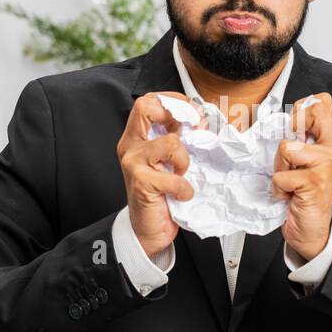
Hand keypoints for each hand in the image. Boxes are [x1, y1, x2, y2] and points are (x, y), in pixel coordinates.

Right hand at [117, 92, 197, 256]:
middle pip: (145, 107)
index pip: (149, 101)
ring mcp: (133, 163)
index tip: (194, 113)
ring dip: (185, 160)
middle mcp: (130, 146)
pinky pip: (176, 177)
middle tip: (193, 128)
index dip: (174, 101)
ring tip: (182, 175)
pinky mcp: (141, 182)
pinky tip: (180, 195)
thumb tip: (200, 121)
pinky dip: (185, 188)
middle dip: (176, 112)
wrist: (146, 230)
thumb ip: (177, 139)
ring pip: (171, 142)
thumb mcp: (167, 161)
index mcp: (136, 138)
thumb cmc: (160, 195)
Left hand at [273, 92, 331, 260]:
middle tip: (291, 154)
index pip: (322, 103)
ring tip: (289, 181)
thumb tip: (283, 121)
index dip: (301, 109)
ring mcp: (326, 166)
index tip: (294, 129)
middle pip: (311, 113)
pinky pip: (281, 175)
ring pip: (287, 148)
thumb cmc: (306, 195)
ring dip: (280, 167)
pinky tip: (289, 195)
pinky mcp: (314, 184)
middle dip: (291, 129)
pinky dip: (278, 188)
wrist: (313, 231)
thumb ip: (302, 141)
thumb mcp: (308, 162)